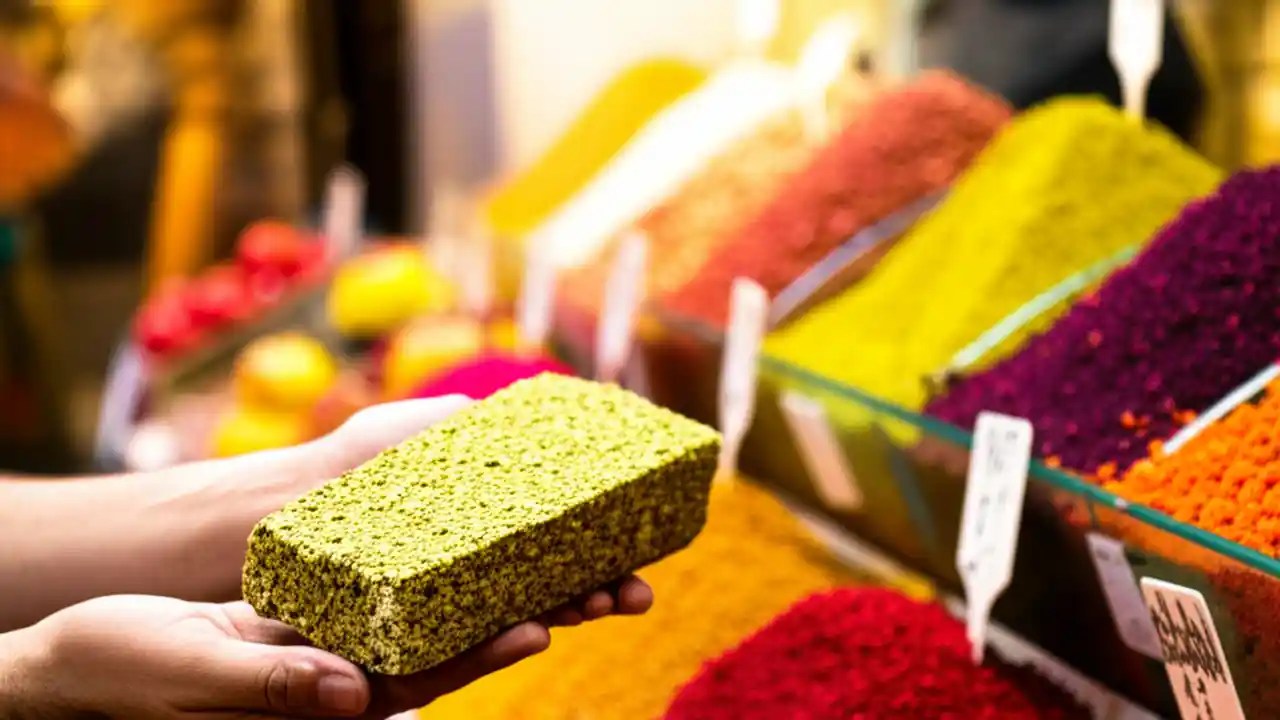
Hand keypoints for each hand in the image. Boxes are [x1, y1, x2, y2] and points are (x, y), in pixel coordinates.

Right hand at [2, 579, 652, 718]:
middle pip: (464, 636)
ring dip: (518, 576)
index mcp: (332, 689)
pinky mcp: (330, 600)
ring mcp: (348, 631)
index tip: (554, 619)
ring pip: (448, 603)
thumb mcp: (200, 673)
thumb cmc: (131, 669)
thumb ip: (278, 688)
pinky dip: (452, 549)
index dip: (493, 646)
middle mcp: (355, 662)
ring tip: (591, 552)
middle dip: (542, 610)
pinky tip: (494, 522)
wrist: (91, 657)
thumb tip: (355, 698)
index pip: (432, 670)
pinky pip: (404, 575)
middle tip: (618, 587)